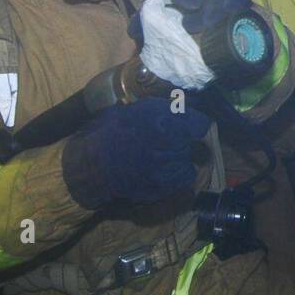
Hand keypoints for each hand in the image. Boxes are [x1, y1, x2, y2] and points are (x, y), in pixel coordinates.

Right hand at [61, 98, 211, 206]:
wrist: (93, 164)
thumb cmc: (111, 131)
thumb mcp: (137, 109)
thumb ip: (165, 109)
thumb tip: (186, 107)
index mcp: (163, 120)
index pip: (201, 124)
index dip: (195, 124)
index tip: (191, 125)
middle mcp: (170, 143)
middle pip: (192, 143)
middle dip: (183, 140)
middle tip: (166, 140)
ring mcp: (168, 168)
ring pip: (188, 160)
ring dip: (179, 157)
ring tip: (159, 155)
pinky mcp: (164, 186)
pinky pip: (183, 178)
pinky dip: (176, 174)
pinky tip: (161, 169)